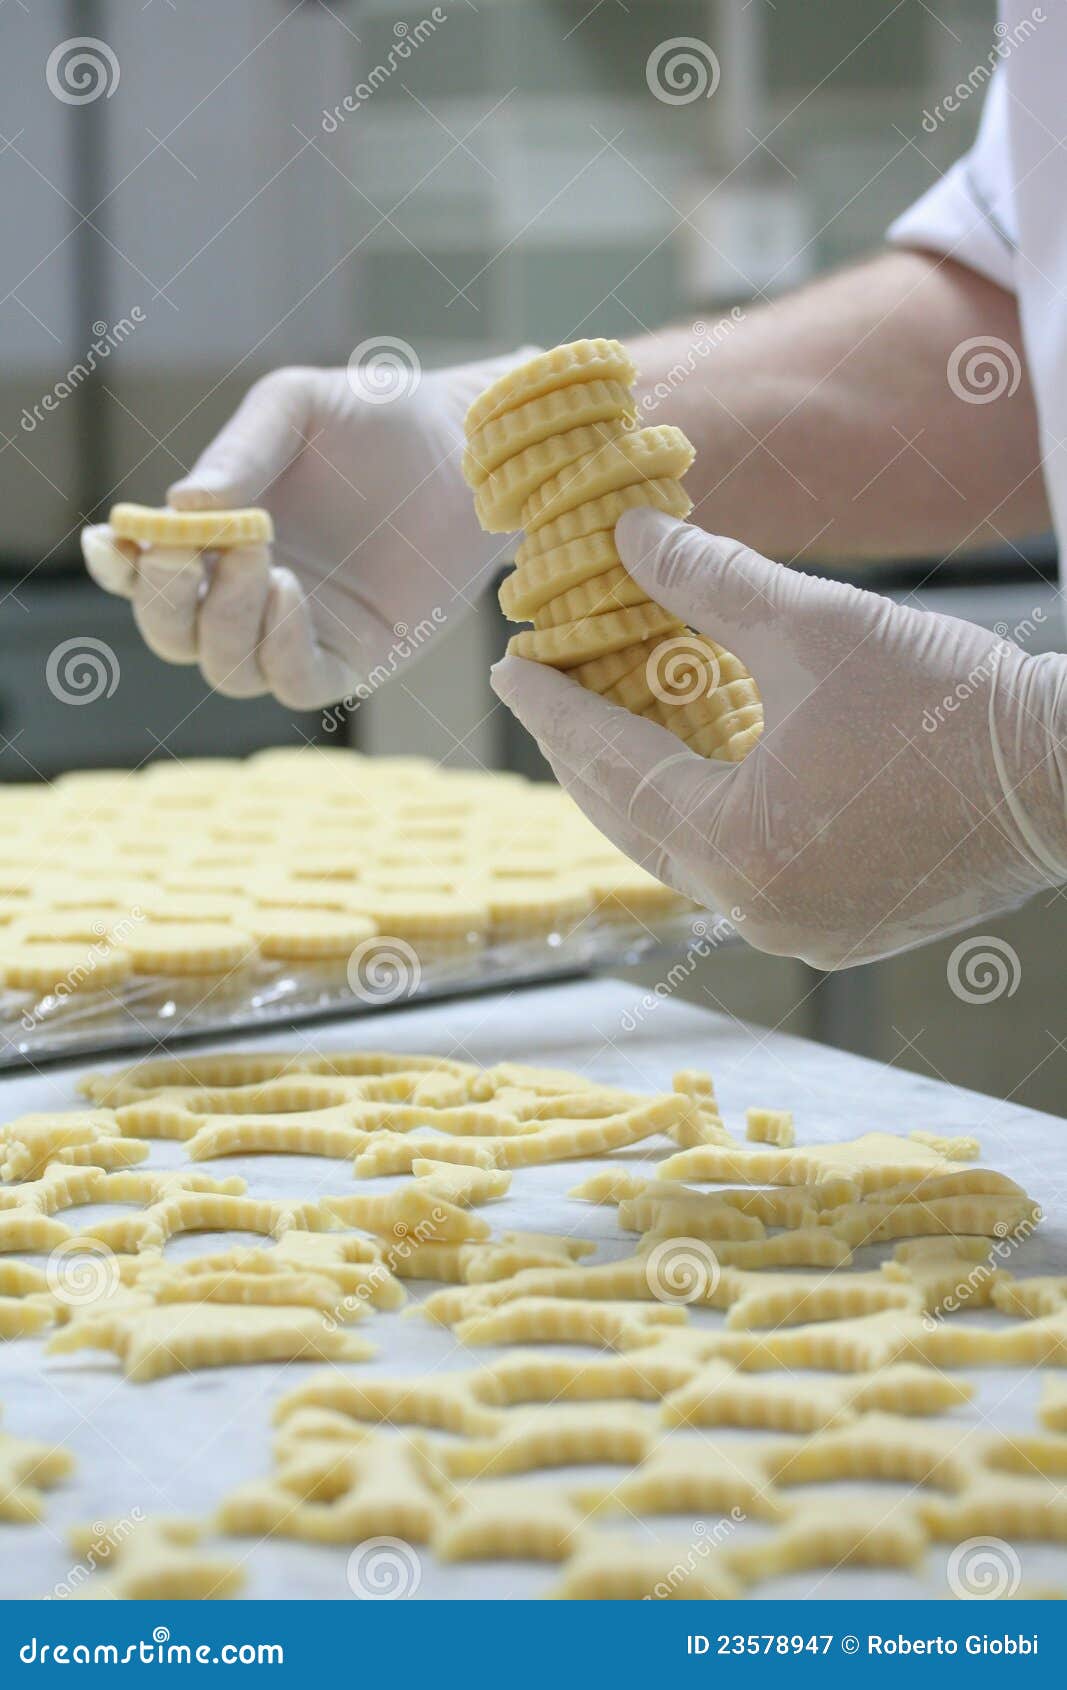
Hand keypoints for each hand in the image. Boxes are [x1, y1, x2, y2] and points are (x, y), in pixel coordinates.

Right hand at [80, 351, 533, 707]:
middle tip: (185, 551)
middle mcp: (248, 597)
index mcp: (218, 541)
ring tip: (262, 559)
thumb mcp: (295, 410)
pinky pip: (297, 682)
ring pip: (228, 668)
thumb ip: (240, 452)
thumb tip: (183, 505)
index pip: (147, 576)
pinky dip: (279, 650)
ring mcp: (300, 634)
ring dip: (227, 621)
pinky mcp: (356, 661)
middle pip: (176, 635)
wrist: (466, 447)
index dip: (121, 569)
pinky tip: (287, 593)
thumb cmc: (376, 420)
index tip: (114, 542)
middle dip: (168, 601)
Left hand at [491, 510, 1066, 967]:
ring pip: (687, 854)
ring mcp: (800, 931)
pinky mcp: (842, 928)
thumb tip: (629, 534)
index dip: (553, 711)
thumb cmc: (946, 700)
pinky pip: (741, 873)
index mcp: (739, 847)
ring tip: (610, 726)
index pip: (614, 769)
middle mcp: (757, 909)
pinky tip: (701, 772)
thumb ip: (706, 581)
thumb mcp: (813, 626)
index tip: (508, 668)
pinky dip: (709, 818)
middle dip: (585, 757)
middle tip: (544, 696)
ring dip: (647, 789)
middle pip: (637, 825)